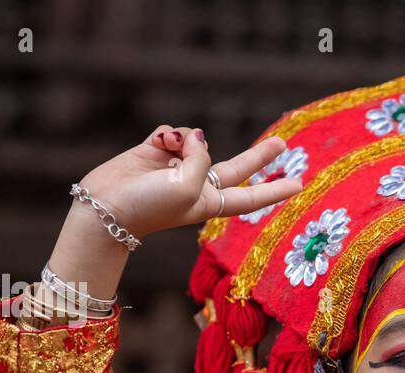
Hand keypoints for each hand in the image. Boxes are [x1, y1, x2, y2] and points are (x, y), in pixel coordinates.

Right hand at [77, 126, 303, 238]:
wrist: (105, 207)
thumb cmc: (150, 206)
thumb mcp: (187, 186)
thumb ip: (200, 157)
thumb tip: (195, 136)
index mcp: (211, 203)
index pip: (252, 196)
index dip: (275, 189)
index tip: (299, 185)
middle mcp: (198, 185)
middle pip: (238, 168)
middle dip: (259, 155)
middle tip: (283, 143)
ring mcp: (177, 168)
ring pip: (196, 141)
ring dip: (186, 141)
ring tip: (170, 152)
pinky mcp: (155, 152)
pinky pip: (172, 133)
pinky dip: (167, 135)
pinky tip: (158, 144)